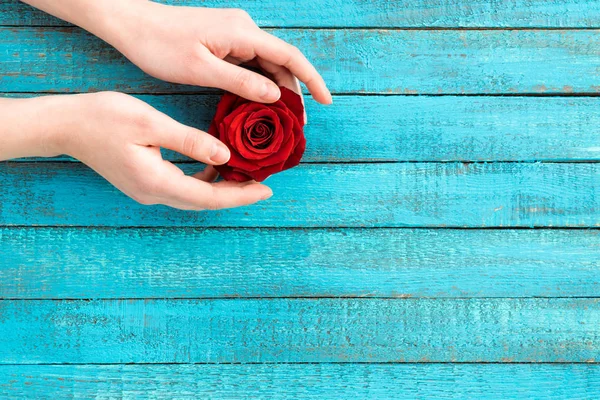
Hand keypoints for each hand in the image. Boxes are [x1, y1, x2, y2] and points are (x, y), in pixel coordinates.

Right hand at [61, 92, 272, 209]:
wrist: (65, 125)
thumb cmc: (103, 118)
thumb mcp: (150, 123)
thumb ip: (190, 141)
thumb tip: (226, 156)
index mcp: (157, 181)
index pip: (210, 196)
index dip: (241, 194)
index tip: (266, 189)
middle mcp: (153, 193)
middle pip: (204, 201)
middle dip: (235, 194)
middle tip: (263, 183)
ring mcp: (146, 191)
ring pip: (194, 196)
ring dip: (220, 188)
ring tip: (245, 175)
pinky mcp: (143, 182)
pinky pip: (181, 187)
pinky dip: (202, 180)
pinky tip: (214, 166)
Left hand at [101, 2, 330, 104]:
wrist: (132, 24)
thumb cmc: (160, 45)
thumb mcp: (200, 69)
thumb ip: (239, 82)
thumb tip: (274, 95)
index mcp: (242, 33)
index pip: (289, 56)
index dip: (312, 80)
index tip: (327, 102)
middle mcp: (243, 30)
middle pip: (281, 62)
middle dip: (294, 93)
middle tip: (299, 126)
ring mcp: (234, 35)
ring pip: (267, 64)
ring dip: (277, 90)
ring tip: (283, 121)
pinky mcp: (224, 41)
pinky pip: (251, 64)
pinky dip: (259, 84)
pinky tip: (260, 105)